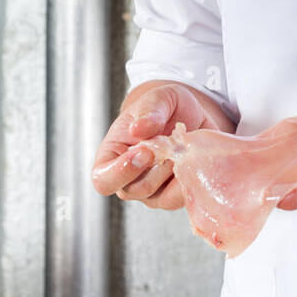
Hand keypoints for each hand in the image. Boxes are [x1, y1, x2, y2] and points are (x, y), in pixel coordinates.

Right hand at [91, 82, 220, 209]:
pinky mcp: (173, 194)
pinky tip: (194, 158)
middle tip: (172, 145)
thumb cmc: (166, 108)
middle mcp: (128, 177)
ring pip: (160, 199)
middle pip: (133, 191)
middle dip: (156, 170)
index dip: (121, 172)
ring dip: (174, 173)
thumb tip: (139, 129)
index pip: (102, 179)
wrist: (192, 117)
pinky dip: (191, 179)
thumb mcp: (159, 97)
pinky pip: (182, 197)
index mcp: (112, 154)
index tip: (145, 151)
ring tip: (182, 147)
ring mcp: (152, 190)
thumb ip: (150, 110)